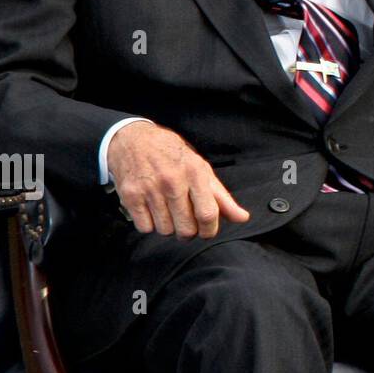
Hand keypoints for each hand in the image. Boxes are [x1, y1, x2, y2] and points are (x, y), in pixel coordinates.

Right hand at [107, 122, 251, 238]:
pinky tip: (152, 210)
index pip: (207, 214)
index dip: (209, 230)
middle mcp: (172, 181)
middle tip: (186, 223)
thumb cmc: (172, 155)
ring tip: (168, 211)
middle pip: (186, 229)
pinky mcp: (130, 196)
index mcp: (195, 173)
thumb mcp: (201, 169)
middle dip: (189, 232)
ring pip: (165, 231)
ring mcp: (150, 189)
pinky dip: (150, 224)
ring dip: (169, 227)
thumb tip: (242, 218)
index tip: (207, 230)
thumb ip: (221, 197)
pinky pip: (145, 228)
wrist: (134, 140)